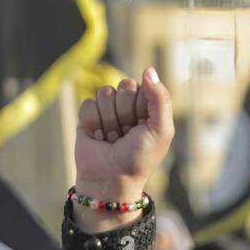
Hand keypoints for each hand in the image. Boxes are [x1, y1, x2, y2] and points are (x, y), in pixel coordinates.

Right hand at [73, 68, 173, 232]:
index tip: (141, 128)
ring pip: (104, 94)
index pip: (141, 86)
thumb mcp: (161, 130)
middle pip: (123, 86)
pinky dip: (93, 124)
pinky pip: (87, 104)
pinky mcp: (88, 117)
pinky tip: (98, 139)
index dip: (140, 107)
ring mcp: (107, 111)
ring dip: (109, 121)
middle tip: (126, 135)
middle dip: (124, 114)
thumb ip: (160, 98)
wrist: (111, 180)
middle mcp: (128, 106)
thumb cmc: (140, 159)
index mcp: (147, 107)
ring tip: (112, 139)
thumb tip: (148, 69)